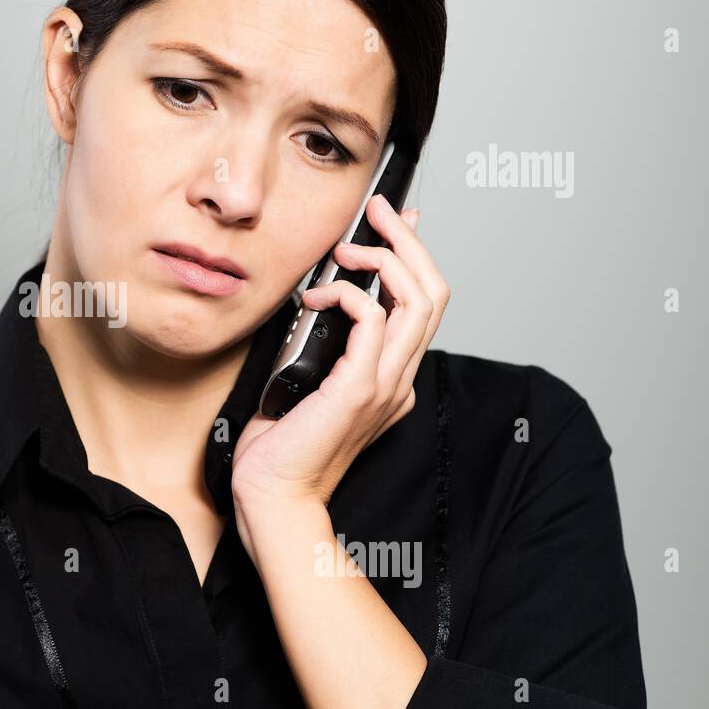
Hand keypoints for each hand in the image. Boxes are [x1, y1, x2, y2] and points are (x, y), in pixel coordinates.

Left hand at [230, 195, 449, 523]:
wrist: (275, 497)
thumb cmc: (280, 448)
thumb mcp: (304, 382)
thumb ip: (320, 348)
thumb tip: (311, 303)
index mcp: (391, 379)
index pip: (422, 305)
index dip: (415, 256)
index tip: (396, 222)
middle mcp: (399, 379)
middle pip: (434, 292)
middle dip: (409, 241)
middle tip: (379, 212)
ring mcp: (385, 384)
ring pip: (417, 299)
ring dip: (386, 257)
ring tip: (349, 247)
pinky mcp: (359, 389)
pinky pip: (371, 319)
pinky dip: (347, 293)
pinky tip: (317, 294)